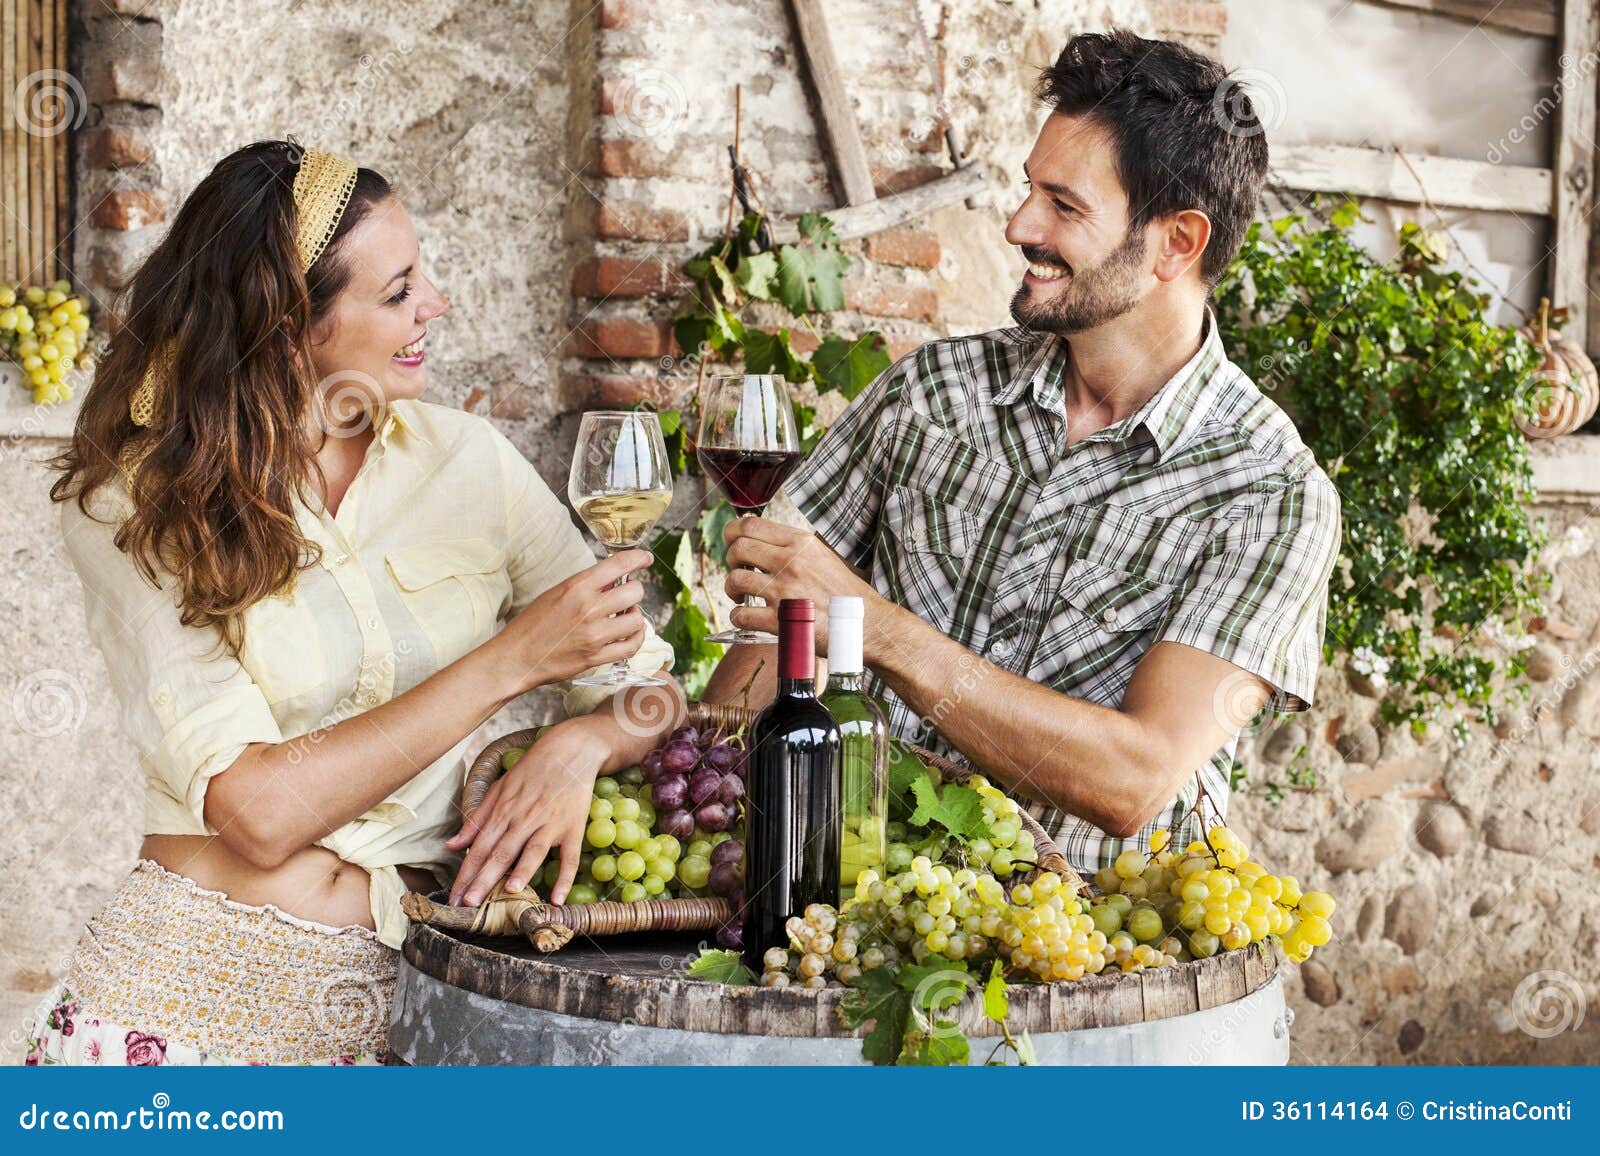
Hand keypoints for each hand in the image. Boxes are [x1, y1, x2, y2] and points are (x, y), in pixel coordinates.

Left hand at [445, 718, 606, 905]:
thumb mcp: (499, 788)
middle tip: (469, 905)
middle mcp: (524, 818)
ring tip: (509, 893)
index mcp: (503, 810)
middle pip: (501, 852)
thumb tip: (451, 845)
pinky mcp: (573, 826)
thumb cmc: (533, 769)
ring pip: (533, 851)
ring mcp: (550, 823)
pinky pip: (570, 857)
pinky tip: (557, 898)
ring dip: (521, 872)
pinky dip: (565, 878)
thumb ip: (477, 819)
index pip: (479, 847)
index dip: (465, 873)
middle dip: (483, 880)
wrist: (571, 749)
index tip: (454, 897)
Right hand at [496, 548, 651, 692]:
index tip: (644, 558)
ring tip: (625, 616)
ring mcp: (594, 634)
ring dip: (635, 616)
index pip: (618, 564)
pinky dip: (636, 638)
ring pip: (636, 619)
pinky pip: (631, 646)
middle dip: (634, 591)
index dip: (638, 558)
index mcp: (576, 587)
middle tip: (626, 595)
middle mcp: (588, 608)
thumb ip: (586, 586)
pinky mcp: (596, 657)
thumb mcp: (556, 593)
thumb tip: (614, 580)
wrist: (516, 657)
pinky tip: (630, 634)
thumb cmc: (532, 624)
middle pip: (635, 591)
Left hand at [723, 517, 875, 652]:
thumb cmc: (844, 592)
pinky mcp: (781, 621)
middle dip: (730, 560)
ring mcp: (784, 591)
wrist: (866, 623)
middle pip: (737, 549)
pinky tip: (747, 617)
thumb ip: (793, 547)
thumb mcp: (822, 555)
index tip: (731, 543)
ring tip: (740, 595)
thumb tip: (760, 541)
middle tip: (739, 571)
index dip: (731, 533)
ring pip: (734, 580)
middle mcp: (790, 562)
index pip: (750, 525)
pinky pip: (741, 615)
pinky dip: (738, 616)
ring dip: (731, 589)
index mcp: (800, 543)